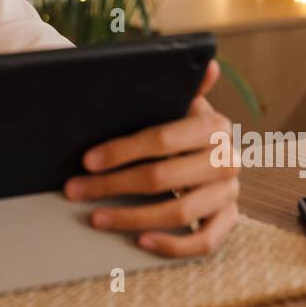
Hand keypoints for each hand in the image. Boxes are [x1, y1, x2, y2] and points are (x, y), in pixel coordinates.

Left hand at [63, 59, 240, 256]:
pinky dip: (172, 245)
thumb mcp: (180, 102)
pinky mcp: (228, 219)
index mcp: (213, 126)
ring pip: (179, 212)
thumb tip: (207, 61)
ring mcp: (229, 192)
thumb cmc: (182, 124)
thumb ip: (186, 85)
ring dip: (132, 218)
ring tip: (97, 218)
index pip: (161, 139)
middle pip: (163, 177)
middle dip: (112, 185)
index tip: (87, 160)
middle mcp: (226, 159)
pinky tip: (141, 240)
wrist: (210, 148)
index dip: (121, 151)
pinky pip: (204, 242)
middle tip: (76, 189)